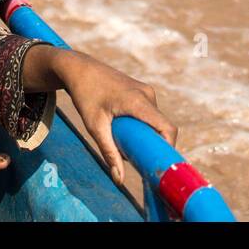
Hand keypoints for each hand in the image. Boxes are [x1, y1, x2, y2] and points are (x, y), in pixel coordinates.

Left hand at [54, 50, 177, 185]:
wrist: (80, 69)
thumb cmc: (86, 95)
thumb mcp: (95, 127)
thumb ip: (109, 153)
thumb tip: (119, 180)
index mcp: (139, 102)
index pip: (167, 128)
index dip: (168, 148)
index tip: (158, 164)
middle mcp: (147, 95)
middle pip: (162, 127)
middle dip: (153, 145)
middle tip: (138, 160)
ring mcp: (146, 91)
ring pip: (155, 121)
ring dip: (146, 135)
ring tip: (126, 143)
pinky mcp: (142, 91)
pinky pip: (150, 114)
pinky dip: (143, 126)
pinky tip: (126, 131)